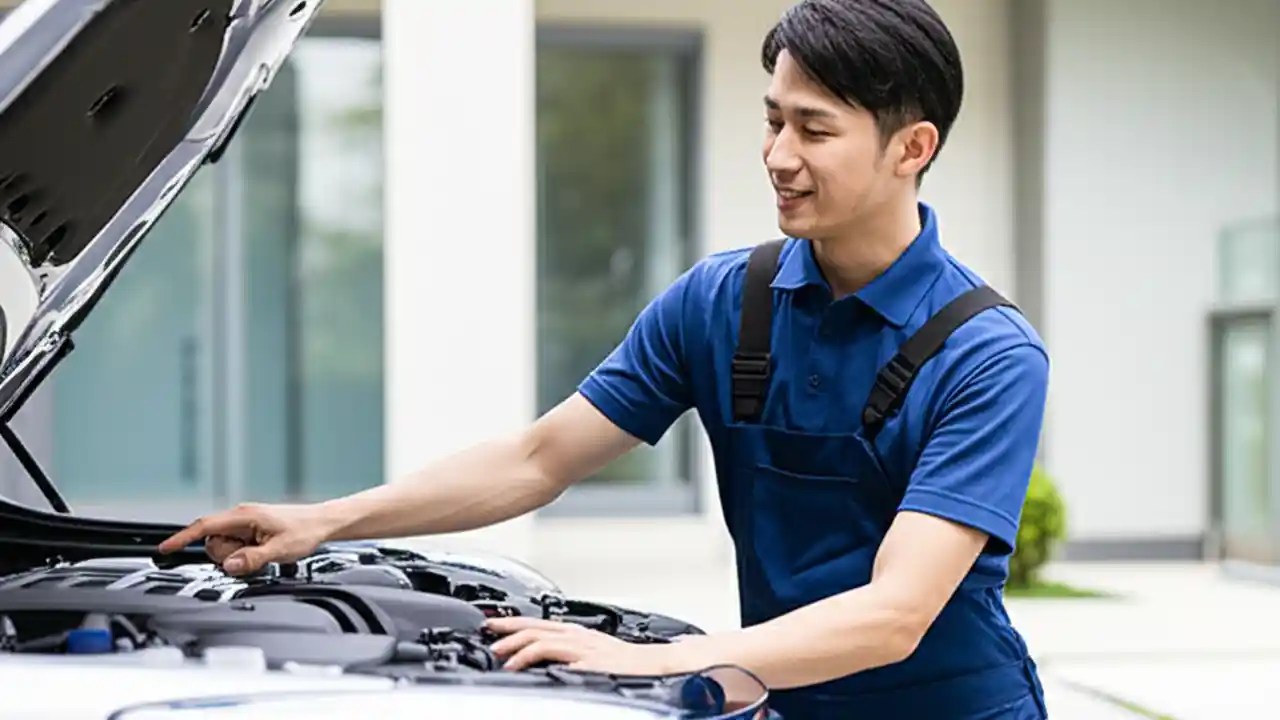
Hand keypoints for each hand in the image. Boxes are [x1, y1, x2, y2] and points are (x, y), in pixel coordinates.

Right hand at [156, 502, 335, 575]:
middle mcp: (240, 517)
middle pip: (212, 543)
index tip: (165, 548)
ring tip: (262, 552)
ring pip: (223, 548)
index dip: (183, 537)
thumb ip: (253, 558)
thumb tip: (230, 565)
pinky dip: (243, 555)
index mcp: (244, 516)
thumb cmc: (304, 530)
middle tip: (254, 555)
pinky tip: (262, 553)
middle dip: (227, 556)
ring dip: (237, 557)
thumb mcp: (280, 549)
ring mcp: (244, 525)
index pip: (204, 526)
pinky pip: (235, 548)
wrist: (321, 524)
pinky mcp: (249, 532)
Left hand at [486, 617, 687, 674]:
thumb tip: (549, 665)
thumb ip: (573, 657)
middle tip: (488, 631)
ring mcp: (580, 645)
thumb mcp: (595, 658)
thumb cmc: (629, 666)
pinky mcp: (584, 658)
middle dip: (508, 628)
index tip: (495, 625)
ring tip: (498, 652)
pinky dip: (529, 657)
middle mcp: (577, 635)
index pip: (540, 623)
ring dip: (514, 643)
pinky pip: (549, 653)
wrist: (656, 667)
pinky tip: (517, 665)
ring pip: (539, 636)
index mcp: (578, 634)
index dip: (515, 623)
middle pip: (535, 625)